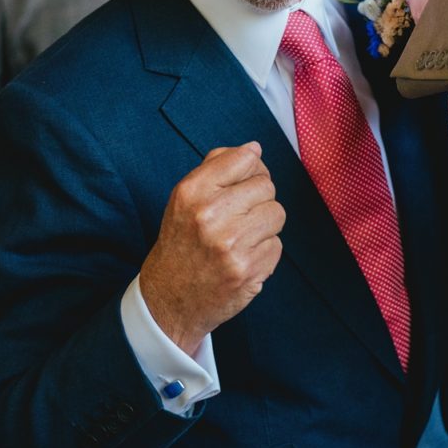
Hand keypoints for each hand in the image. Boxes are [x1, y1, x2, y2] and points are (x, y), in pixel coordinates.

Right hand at [139, 143, 284, 354]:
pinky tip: (243, 257)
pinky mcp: (248, 271)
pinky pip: (277, 245)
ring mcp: (231, 245)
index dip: (251, 168)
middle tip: (240, 215)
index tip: (244, 181)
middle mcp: (209, 216)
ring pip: (277, 214)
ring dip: (265, 225)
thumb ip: (216, 168)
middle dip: (258, 198)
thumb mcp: (184, 199)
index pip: (245, 158)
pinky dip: (265, 251)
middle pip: (266, 186)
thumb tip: (254, 149)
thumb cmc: (181, 243)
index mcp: (192, 192)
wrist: (169, 299)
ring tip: (241, 236)